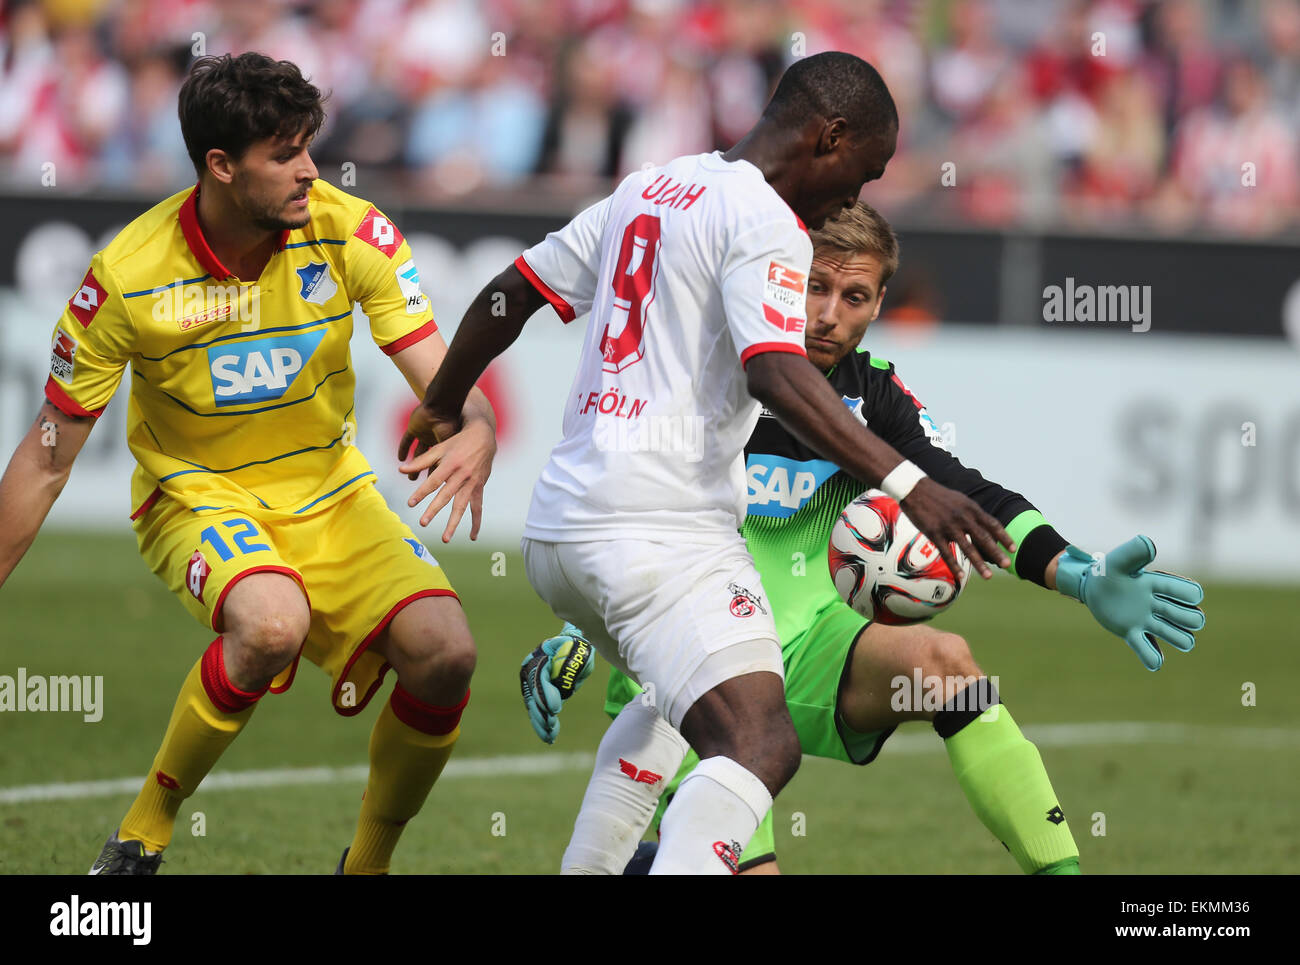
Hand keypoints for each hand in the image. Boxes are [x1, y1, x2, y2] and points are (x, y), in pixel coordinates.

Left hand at [398, 403, 461, 479]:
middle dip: (424, 472)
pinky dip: (403, 448)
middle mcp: (434, 441)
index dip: (433, 475)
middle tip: (419, 483)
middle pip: (428, 461)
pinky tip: (399, 457)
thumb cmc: (448, 426)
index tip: (433, 486)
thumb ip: (438, 462)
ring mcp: (424, 434)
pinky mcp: (414, 427)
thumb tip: (438, 478)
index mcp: (444, 445)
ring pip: (418, 451)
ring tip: (409, 475)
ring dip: (413, 464)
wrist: (442, 406)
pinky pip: (406, 439)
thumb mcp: (445, 447)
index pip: (438, 465)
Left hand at [400, 414, 495, 541]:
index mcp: (450, 464)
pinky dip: (476, 522)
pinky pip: (478, 508)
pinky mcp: (479, 488)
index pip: (433, 481)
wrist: (484, 437)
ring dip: (454, 523)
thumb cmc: (458, 442)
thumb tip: (400, 469)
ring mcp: (472, 483)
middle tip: (423, 523)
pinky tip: (473, 536)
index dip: (421, 493)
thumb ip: (421, 461)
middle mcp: (461, 475)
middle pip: (446, 496)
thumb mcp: (440, 448)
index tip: (410, 504)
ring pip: (462, 506)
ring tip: (445, 538)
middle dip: (434, 510)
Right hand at [519, 624, 594, 743]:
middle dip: (541, 712)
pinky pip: (537, 711)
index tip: (554, 709)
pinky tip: (549, 736)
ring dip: (540, 722)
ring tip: (549, 737)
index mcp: (540, 655)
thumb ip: (571, 664)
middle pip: (533, 694)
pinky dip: (542, 724)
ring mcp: (532, 684)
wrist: (572, 646)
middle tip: (550, 725)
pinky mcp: (537, 696)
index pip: (539, 677)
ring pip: (533, 706)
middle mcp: (531, 670)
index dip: (545, 694)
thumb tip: (561, 685)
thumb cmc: (577, 647)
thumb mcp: (579, 651)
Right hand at [899, 478, 1014, 580]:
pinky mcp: (934, 533)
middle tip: (1007, 565)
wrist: (915, 489)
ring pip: (967, 548)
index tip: (1013, 548)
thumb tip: (984, 525)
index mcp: (971, 508)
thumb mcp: (960, 500)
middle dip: (996, 553)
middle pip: (983, 538)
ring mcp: (948, 526)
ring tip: (988, 576)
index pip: (993, 524)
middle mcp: (963, 517)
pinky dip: (954, 565)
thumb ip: (972, 513)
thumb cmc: (938, 495)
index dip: (1004, 537)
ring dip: (979, 563)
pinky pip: (946, 553)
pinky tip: (961, 575)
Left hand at [1054, 536, 1204, 670]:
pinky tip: (1154, 661)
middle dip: (1187, 619)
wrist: (1090, 586)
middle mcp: (1159, 605)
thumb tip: (1152, 546)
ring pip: (1180, 637)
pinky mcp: (1133, 633)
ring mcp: (1148, 621)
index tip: (1167, 590)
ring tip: (1158, 630)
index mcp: (1159, 585)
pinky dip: (1153, 658)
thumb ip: (1134, 551)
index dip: (1189, 595)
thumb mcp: (1118, 559)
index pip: (1190, 593)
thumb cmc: (1108, 570)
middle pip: (1193, 618)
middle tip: (1164, 612)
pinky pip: (1149, 651)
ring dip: (1178, 639)